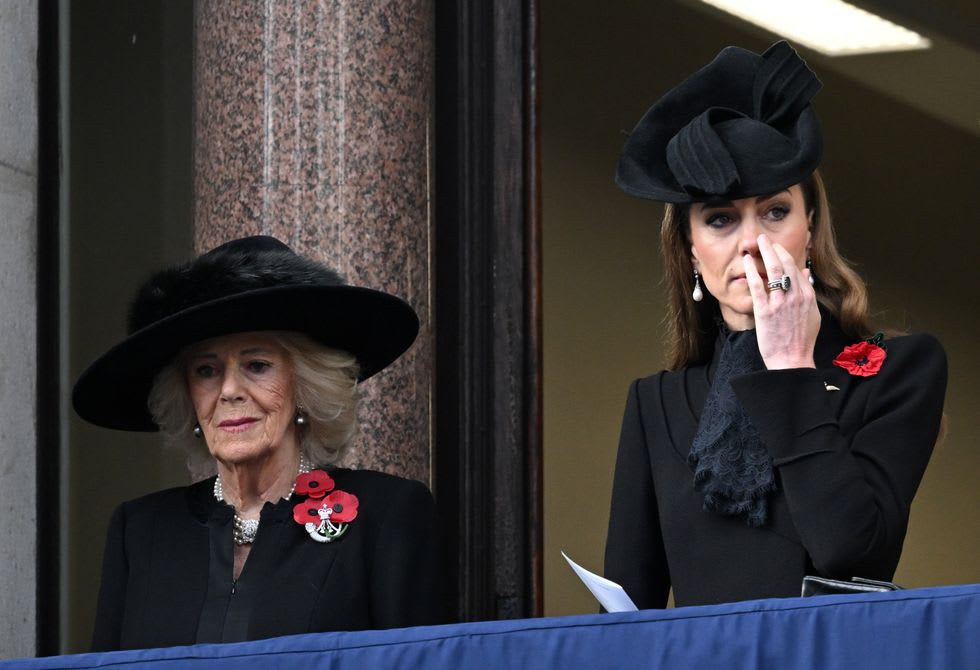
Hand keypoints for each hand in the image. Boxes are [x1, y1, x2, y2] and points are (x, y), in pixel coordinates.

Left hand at [742, 235, 819, 368]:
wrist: (791, 360)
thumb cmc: (801, 340)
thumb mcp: (812, 314)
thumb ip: (808, 292)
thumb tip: (806, 274)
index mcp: (807, 296)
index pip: (796, 268)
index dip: (785, 254)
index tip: (777, 247)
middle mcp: (795, 296)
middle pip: (785, 265)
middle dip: (774, 248)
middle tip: (765, 238)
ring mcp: (779, 303)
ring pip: (772, 271)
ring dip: (765, 253)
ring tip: (757, 242)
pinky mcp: (764, 311)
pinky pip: (757, 286)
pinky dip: (751, 271)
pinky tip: (746, 261)